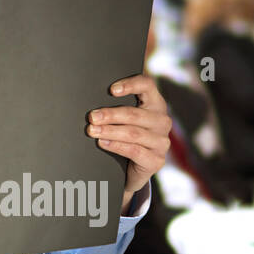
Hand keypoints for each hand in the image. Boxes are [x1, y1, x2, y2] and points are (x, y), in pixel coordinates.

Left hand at [87, 73, 171, 213]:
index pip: (147, 86)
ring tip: (93, 130)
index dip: (131, 84)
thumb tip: (93, 102)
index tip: (112, 90)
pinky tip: (102, 143)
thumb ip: (116, 106)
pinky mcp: (156, 160)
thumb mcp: (124, 119)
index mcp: (155, 104)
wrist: (133, 168)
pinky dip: (116, 146)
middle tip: (92, 117)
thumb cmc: (125, 137)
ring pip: (133, 133)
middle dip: (110, 115)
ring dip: (109, 131)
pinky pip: (134, 151)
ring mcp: (161, 142)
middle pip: (135, 114)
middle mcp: (162, 121)